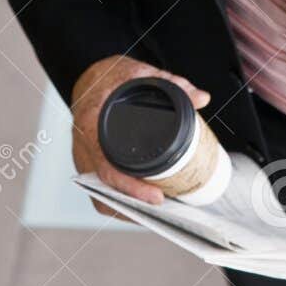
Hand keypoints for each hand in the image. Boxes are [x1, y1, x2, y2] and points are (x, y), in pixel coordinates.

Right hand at [70, 57, 211, 219]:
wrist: (89, 79)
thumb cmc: (110, 77)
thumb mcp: (138, 72)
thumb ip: (170, 83)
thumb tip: (202, 98)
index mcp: (90, 122)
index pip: (106, 165)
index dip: (130, 187)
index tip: (157, 197)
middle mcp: (83, 146)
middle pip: (104, 190)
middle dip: (135, 206)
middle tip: (169, 208)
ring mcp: (84, 159)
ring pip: (101, 196)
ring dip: (128, 210)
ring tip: (161, 213)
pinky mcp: (89, 165)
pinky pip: (101, 192)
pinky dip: (121, 203)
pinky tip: (143, 206)